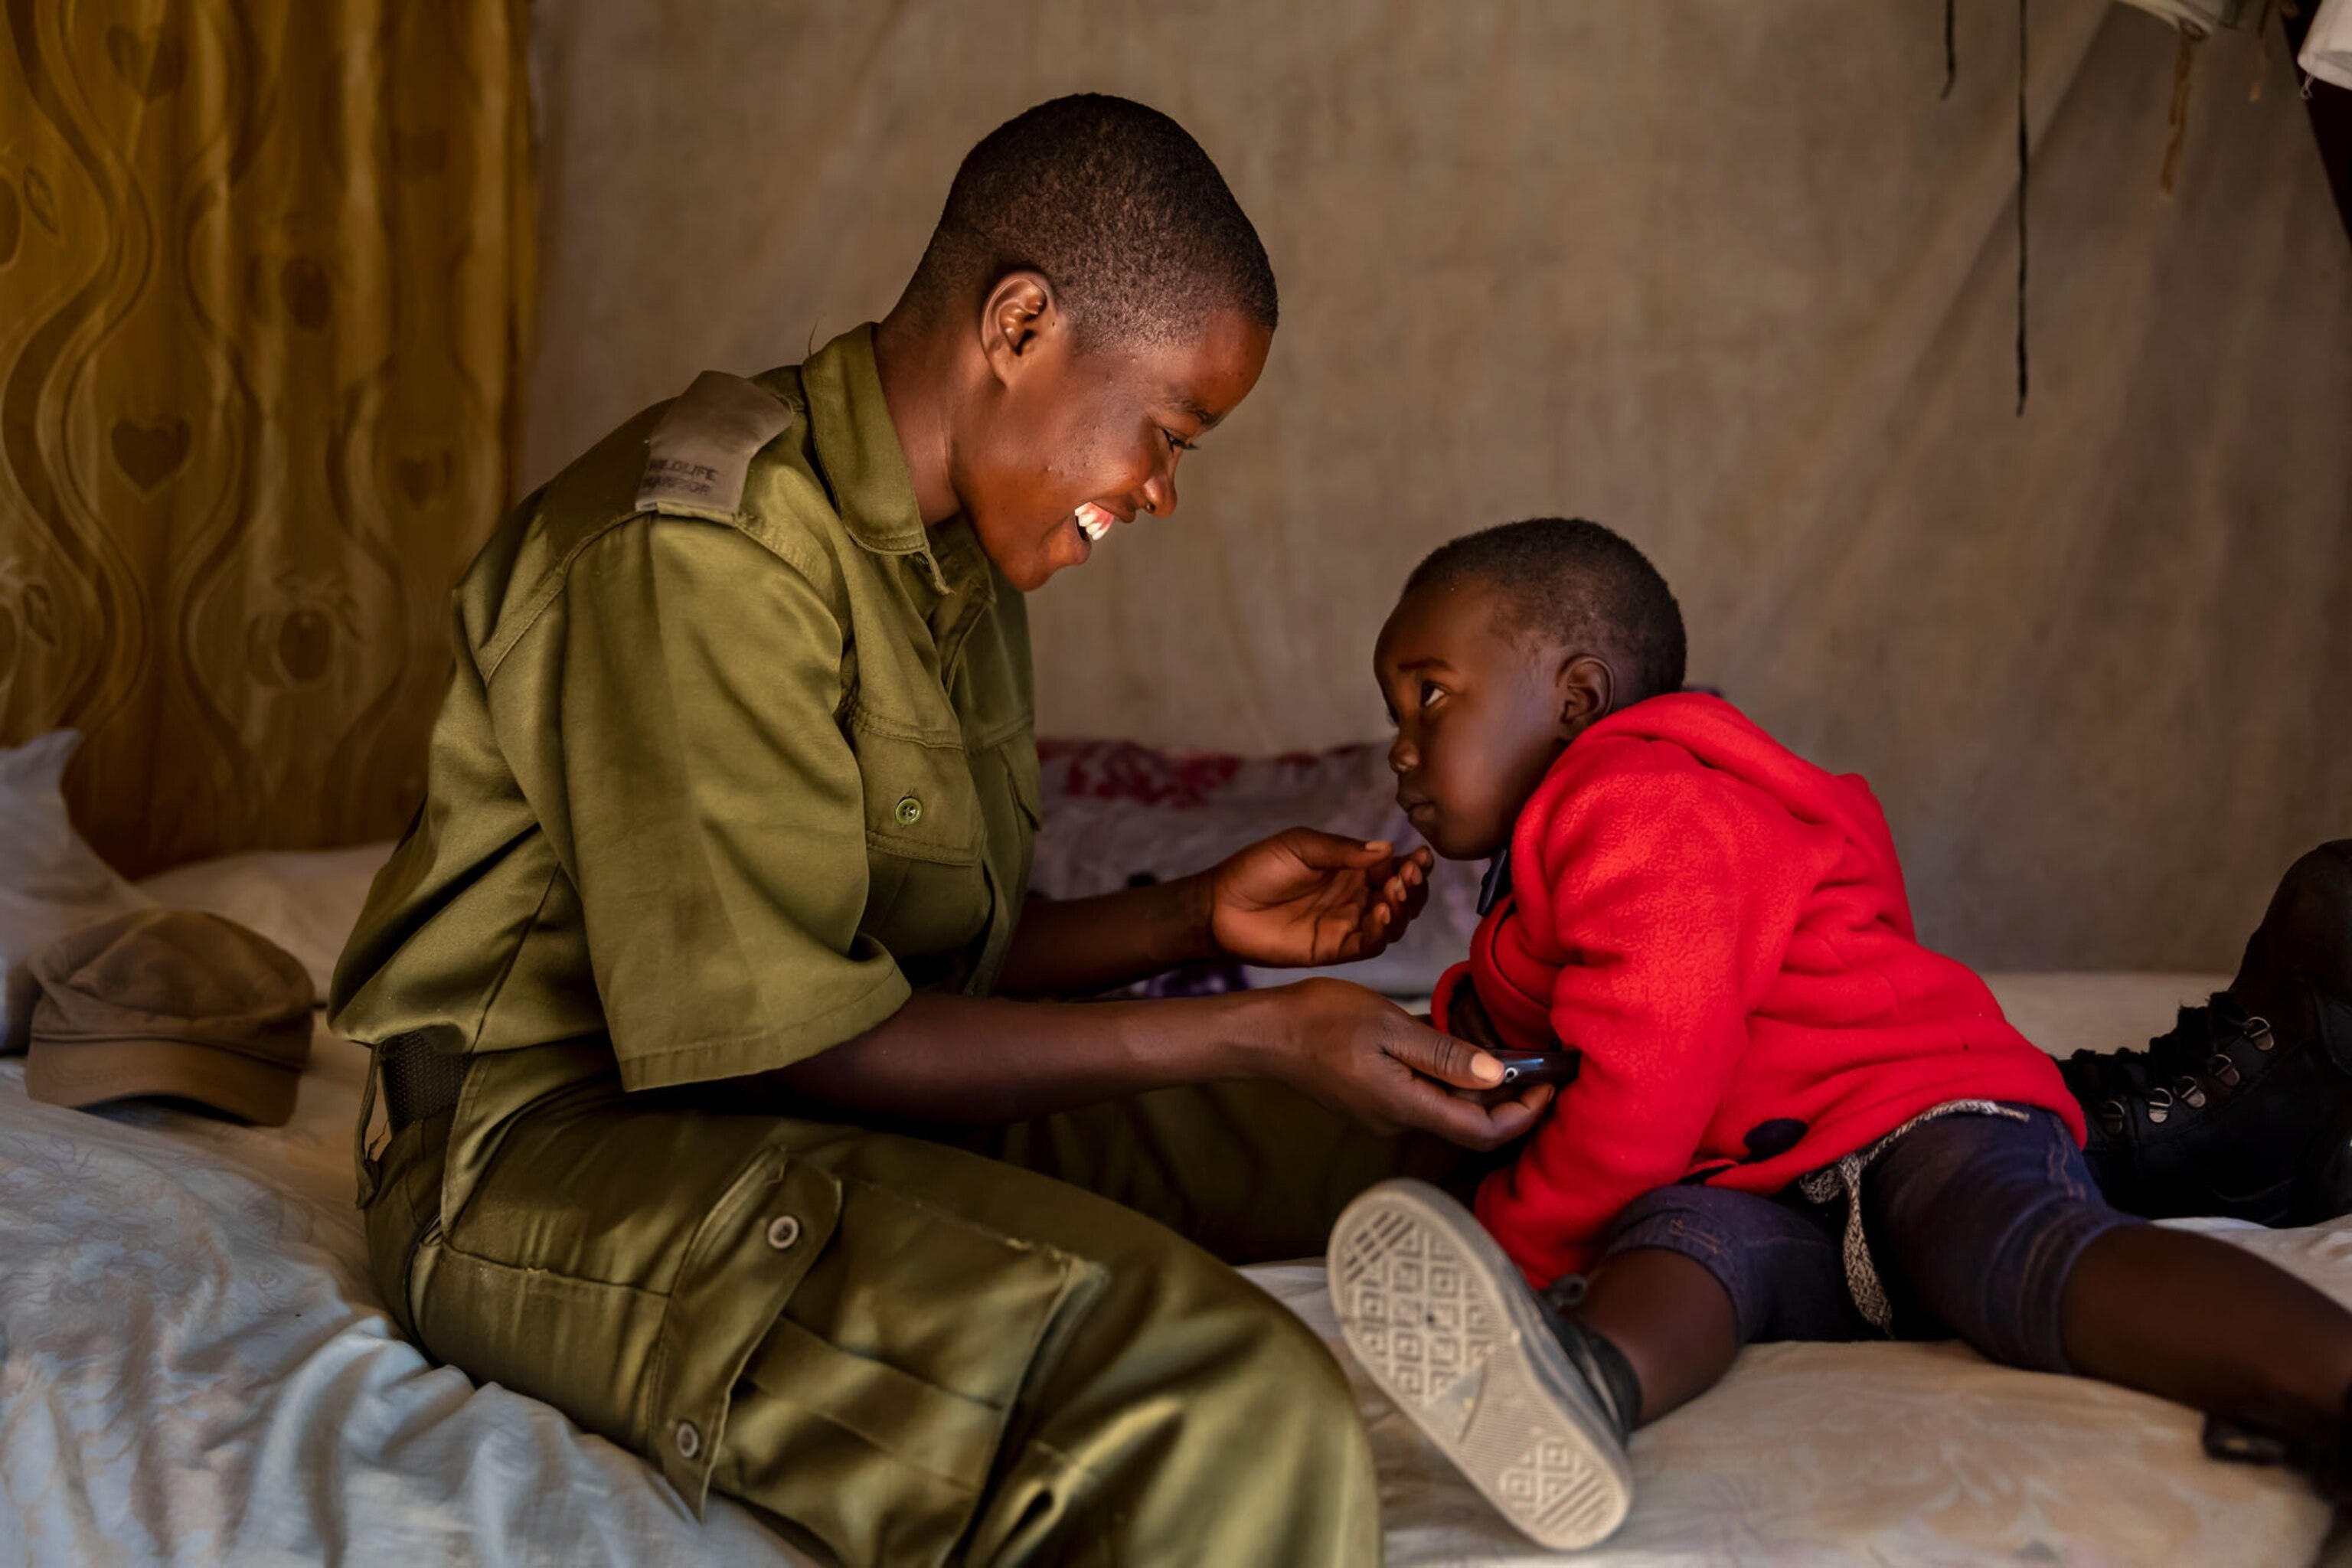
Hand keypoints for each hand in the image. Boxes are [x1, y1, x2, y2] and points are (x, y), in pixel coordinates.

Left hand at [1202, 828, 1432, 967]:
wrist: (1221, 906)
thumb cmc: (1257, 868)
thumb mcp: (1301, 846)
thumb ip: (1342, 850)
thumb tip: (1387, 849)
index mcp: (1350, 868)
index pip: (1393, 867)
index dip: (1411, 864)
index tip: (1420, 858)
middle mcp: (1355, 897)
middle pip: (1402, 897)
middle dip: (1413, 887)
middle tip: (1407, 877)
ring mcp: (1346, 924)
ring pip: (1393, 923)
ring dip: (1402, 909)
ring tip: (1392, 894)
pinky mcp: (1334, 949)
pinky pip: (1369, 945)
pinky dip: (1382, 932)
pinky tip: (1380, 914)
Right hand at [1254, 978, 1555, 1149]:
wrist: (1266, 1033)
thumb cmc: (1320, 1021)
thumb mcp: (1388, 1026)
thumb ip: (1443, 1052)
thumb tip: (1495, 1074)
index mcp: (1407, 1105)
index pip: (1482, 1131)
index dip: (1523, 1115)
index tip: (1549, 1086)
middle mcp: (1400, 1119)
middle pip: (1470, 1125)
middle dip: (1510, 1101)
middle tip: (1539, 1065)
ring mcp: (1385, 1113)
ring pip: (1448, 1109)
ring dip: (1480, 1088)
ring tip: (1507, 1051)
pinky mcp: (1375, 1100)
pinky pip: (1425, 1096)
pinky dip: (1452, 1079)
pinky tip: (1458, 1048)